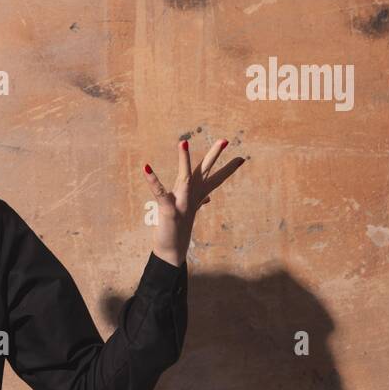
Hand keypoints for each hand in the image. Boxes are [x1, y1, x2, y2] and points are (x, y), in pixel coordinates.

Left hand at [143, 136, 246, 266]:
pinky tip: (146, 168)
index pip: (216, 179)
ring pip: (185, 177)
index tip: (242, 158)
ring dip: (184, 160)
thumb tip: (208, 198)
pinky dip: (153, 180)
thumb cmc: (179, 228)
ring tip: (183, 142)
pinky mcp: (168, 209)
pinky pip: (160, 192)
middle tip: (225, 139)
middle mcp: (192, 196)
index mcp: (197, 195)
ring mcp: (182, 202)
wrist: (171, 250)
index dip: (229, 169)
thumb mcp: (190, 211)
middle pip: (205, 172)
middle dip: (215, 155)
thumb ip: (199, 201)